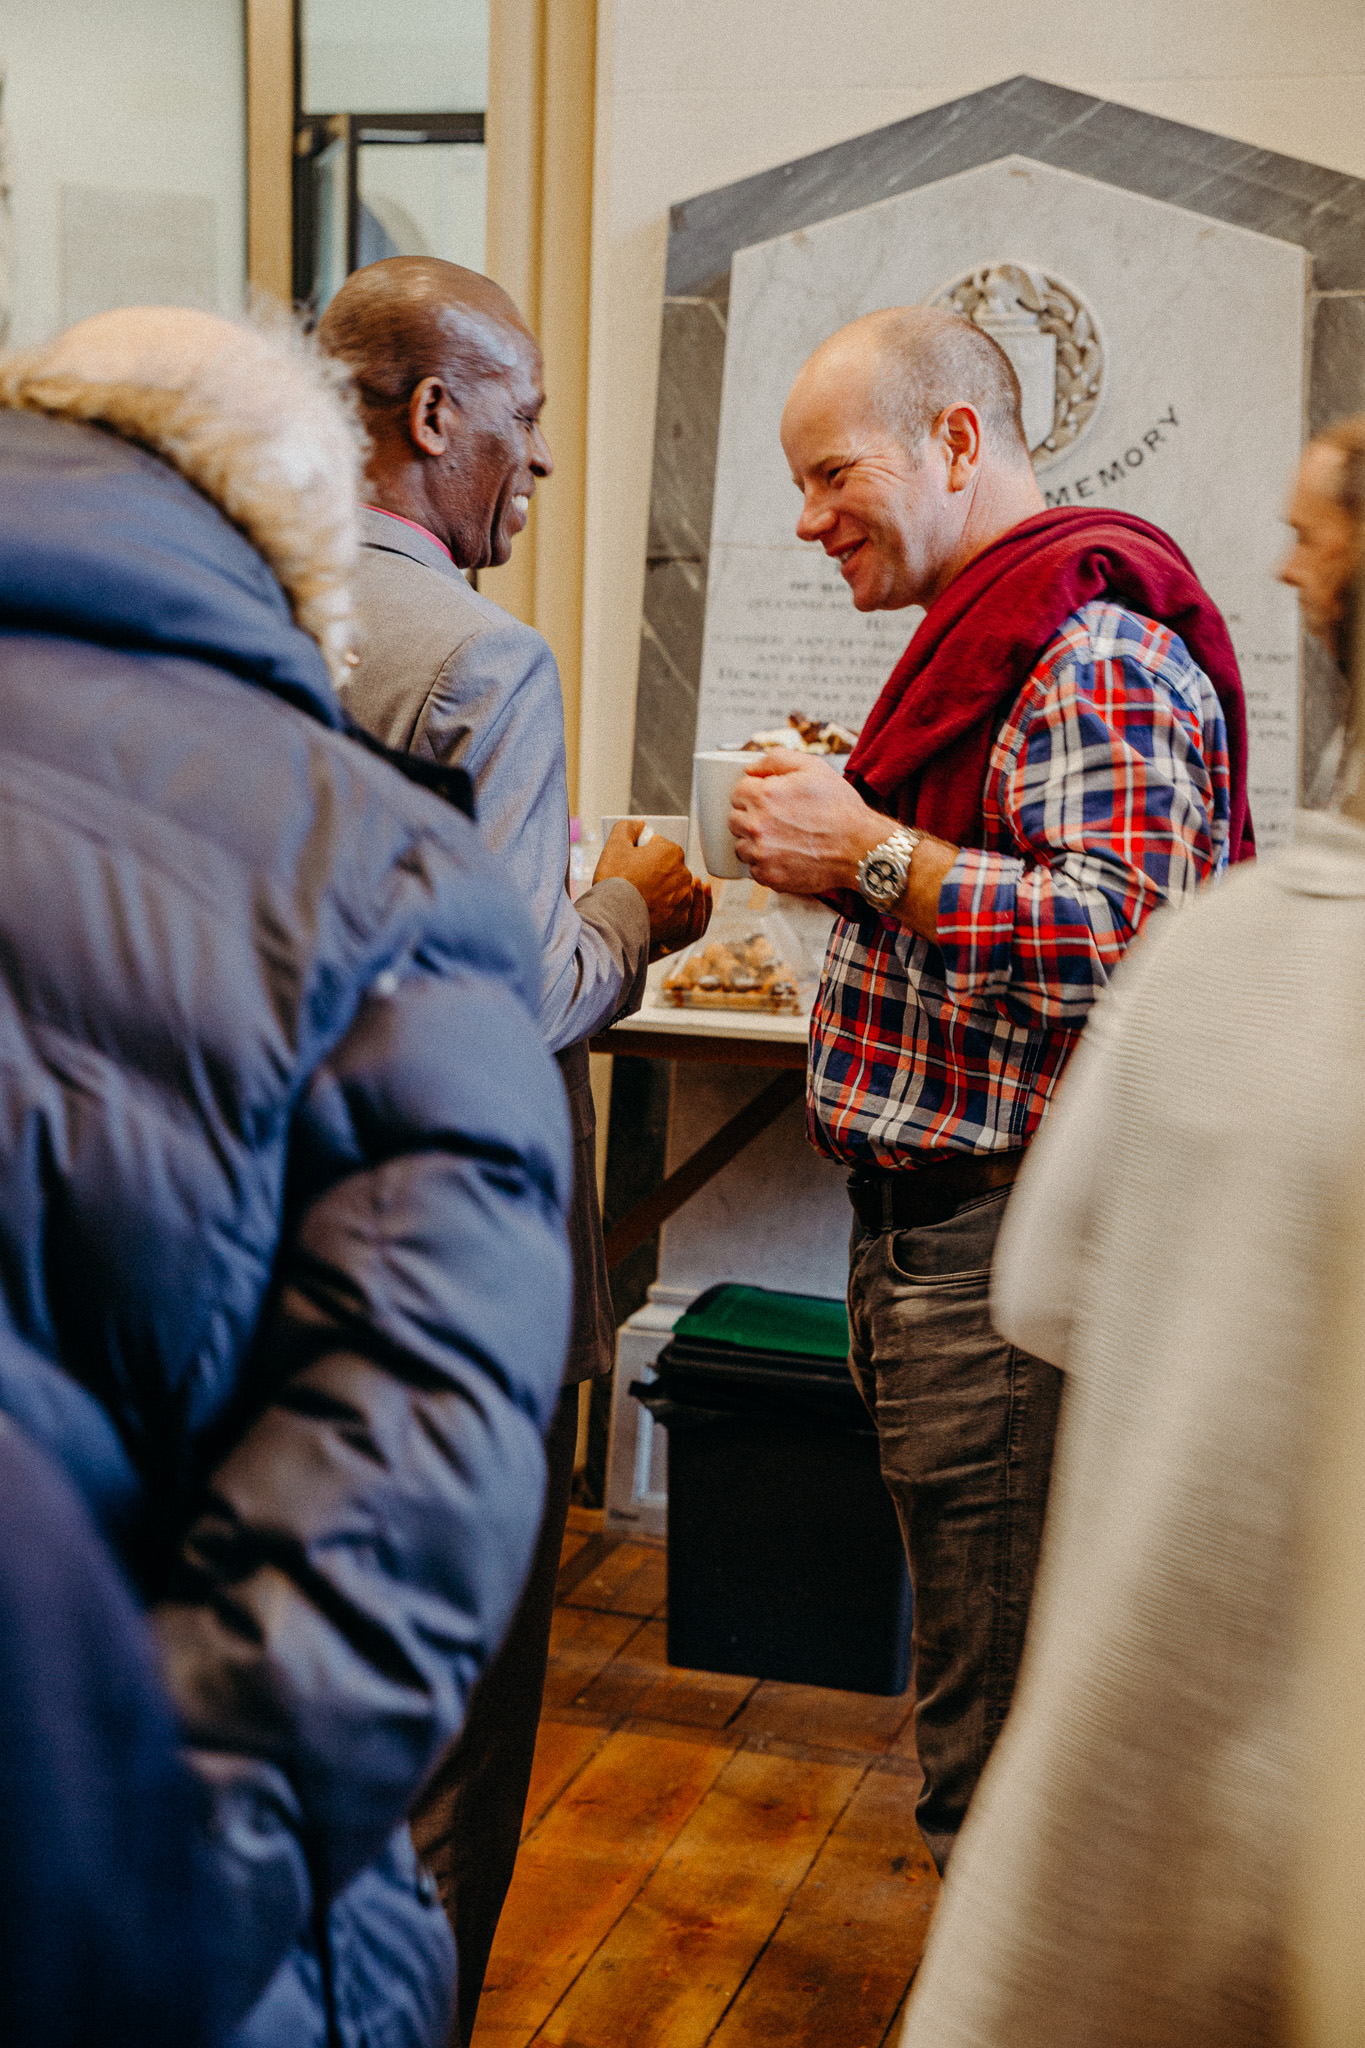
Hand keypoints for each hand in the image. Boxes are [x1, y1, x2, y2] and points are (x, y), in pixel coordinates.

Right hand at [594, 820, 712, 959]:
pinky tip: (645, 913)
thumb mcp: (615, 845)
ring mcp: (684, 899)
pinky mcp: (681, 920)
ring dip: (658, 892)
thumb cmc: (615, 880)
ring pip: (670, 891)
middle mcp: (684, 874)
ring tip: (638, 900)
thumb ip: (627, 827)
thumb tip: (639, 824)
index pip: (658, 847)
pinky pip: (671, 912)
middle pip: (666, 869)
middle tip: (633, 883)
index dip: (641, 854)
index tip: (630, 865)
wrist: (613, 919)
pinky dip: (661, 912)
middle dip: (653, 873)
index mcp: (672, 852)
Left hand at [727, 752, 887, 895]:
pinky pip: (754, 869)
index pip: (737, 792)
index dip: (754, 794)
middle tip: (777, 819)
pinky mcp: (769, 876)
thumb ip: (776, 759)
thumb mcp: (813, 767)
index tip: (769, 800)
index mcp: (763, 795)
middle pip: (734, 820)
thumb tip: (751, 768)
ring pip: (741, 846)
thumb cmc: (840, 808)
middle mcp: (757, 825)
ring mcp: (761, 854)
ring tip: (783, 839)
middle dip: (751, 817)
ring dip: (756, 843)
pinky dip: (766, 864)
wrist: (860, 847)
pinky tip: (787, 856)